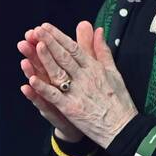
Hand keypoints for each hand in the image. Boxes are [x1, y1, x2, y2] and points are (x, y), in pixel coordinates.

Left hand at [26, 21, 137, 148]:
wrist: (123, 128)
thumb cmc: (119, 101)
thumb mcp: (114, 72)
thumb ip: (103, 51)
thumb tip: (99, 30)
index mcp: (94, 68)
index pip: (74, 49)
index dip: (59, 37)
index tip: (46, 27)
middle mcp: (85, 78)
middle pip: (65, 57)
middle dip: (50, 42)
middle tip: (36, 30)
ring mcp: (77, 93)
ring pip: (58, 73)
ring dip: (45, 60)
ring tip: (35, 46)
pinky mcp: (71, 109)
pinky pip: (55, 96)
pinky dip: (43, 88)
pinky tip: (32, 80)